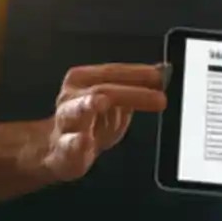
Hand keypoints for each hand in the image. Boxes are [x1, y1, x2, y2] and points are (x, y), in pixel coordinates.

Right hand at [36, 63, 166, 182]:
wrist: (58, 150)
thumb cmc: (90, 121)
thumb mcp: (116, 100)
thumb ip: (136, 85)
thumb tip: (163, 70)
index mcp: (84, 80)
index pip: (113, 71)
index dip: (138, 73)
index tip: (160, 76)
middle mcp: (72, 97)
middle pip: (102, 89)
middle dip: (132, 93)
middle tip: (158, 98)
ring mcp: (65, 122)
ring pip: (75, 111)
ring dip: (87, 105)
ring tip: (100, 102)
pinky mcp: (63, 149)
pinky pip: (70, 144)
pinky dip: (77, 143)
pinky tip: (85, 141)